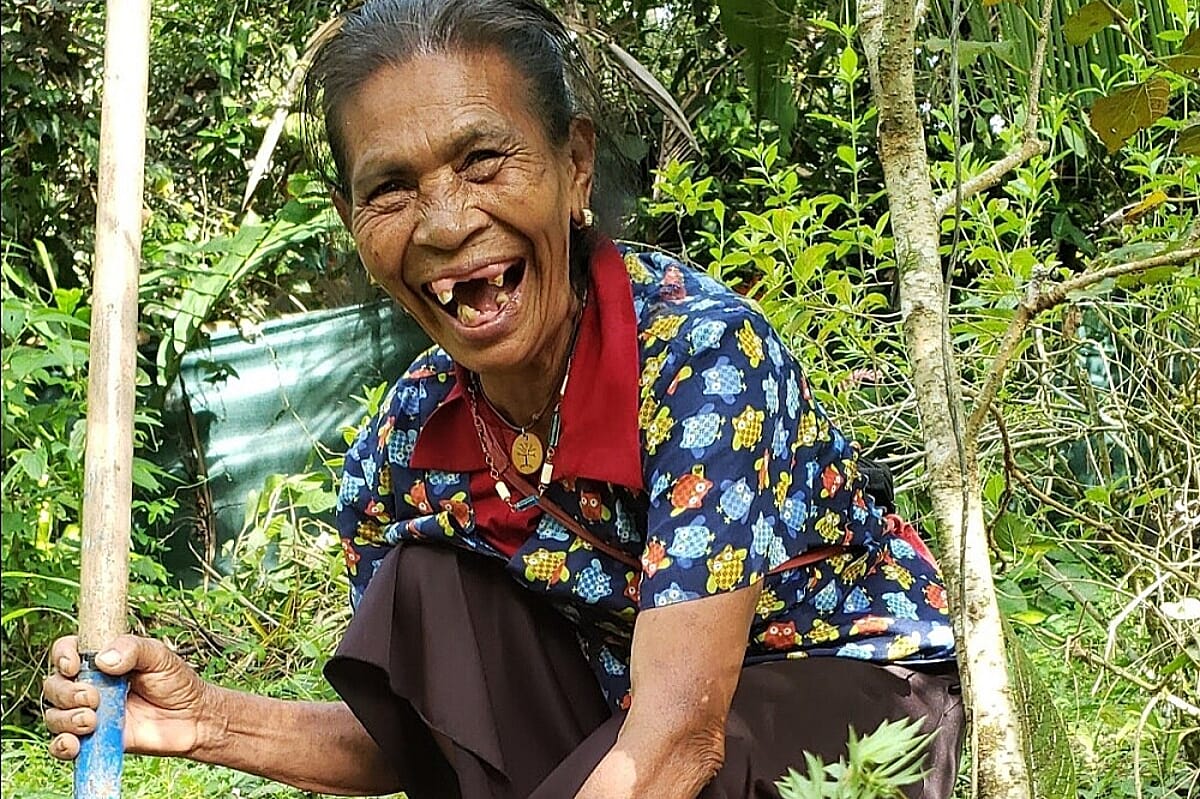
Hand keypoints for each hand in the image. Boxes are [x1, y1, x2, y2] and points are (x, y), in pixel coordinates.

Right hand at [42, 634, 215, 760]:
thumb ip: (134, 649)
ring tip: (92, 721)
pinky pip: (61, 746)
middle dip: (67, 693)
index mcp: (101, 659)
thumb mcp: (159, 656)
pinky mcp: (92, 740)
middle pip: (54, 685)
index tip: (74, 665)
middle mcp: (89, 685)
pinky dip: (61, 746)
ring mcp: (88, 713)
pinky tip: (75, 744)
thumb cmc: (175, 682)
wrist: (191, 719)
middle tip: (94, 698)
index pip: (66, 651)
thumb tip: (103, 659)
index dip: (62, 656)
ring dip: (65, 719)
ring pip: (54, 715)